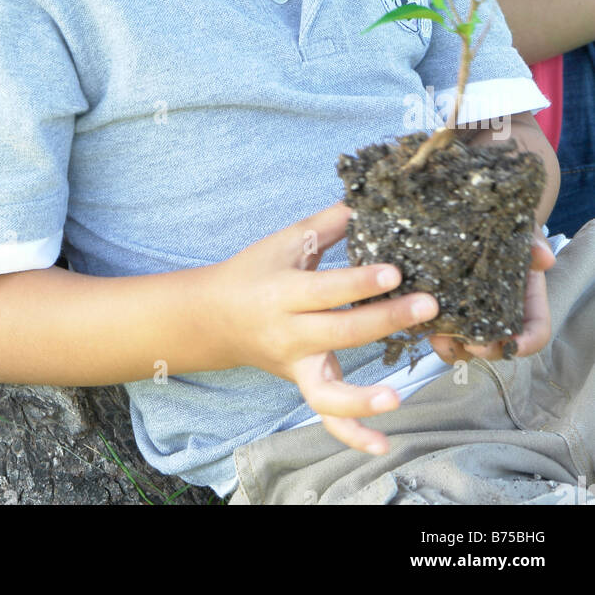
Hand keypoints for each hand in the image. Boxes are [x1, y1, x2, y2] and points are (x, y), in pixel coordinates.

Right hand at [210, 200, 439, 454]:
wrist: (215, 317)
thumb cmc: (255, 271)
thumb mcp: (286, 241)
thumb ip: (329, 223)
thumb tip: (370, 198)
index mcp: (283, 292)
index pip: (326, 289)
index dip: (361, 282)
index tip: (397, 272)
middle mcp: (289, 334)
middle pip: (339, 332)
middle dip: (386, 319)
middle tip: (428, 305)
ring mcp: (296, 366)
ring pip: (326, 392)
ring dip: (363, 398)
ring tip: (398, 396)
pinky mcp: (303, 385)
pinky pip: (326, 418)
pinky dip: (353, 435)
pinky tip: (384, 446)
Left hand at [428, 223, 555, 364]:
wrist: (476, 217)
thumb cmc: (506, 228)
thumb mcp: (523, 231)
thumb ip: (534, 242)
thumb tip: (544, 258)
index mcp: (527, 302)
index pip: (535, 333)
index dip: (527, 344)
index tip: (513, 344)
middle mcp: (500, 315)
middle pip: (499, 347)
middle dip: (485, 350)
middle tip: (469, 342)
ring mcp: (472, 315)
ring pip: (466, 347)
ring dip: (453, 346)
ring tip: (438, 334)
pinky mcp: (446, 307)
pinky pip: (440, 330)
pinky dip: (431, 330)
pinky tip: (420, 318)